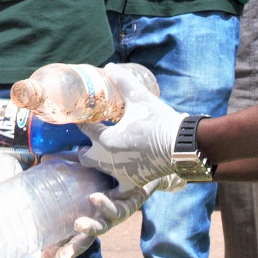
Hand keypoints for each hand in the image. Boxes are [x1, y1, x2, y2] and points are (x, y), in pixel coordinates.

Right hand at [50, 174, 183, 257]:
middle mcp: (100, 218)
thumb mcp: (86, 166)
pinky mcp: (128, 206)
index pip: (69, 234)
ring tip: (78, 224)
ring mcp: (114, 215)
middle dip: (72, 249)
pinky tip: (95, 198)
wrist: (145, 165)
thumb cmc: (112, 169)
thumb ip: (68, 163)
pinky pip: (117, 209)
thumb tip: (44, 158)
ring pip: (102, 227)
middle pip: (85, 240)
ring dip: (90, 228)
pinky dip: (106, 205)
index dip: (56, 247)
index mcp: (88, 213)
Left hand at [79, 63, 184, 190]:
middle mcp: (109, 160)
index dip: (79, 121)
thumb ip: (123, 82)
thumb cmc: (159, 121)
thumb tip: (109, 65)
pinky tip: (108, 185)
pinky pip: (116, 191)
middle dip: (82, 148)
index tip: (74, 117)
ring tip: (92, 157)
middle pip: (86, 156)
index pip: (86, 129)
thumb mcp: (140, 98)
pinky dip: (110, 190)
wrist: (182, 145)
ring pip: (99, 171)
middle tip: (80, 142)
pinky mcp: (133, 183)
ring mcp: (120, 173)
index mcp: (107, 140)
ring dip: (95, 163)